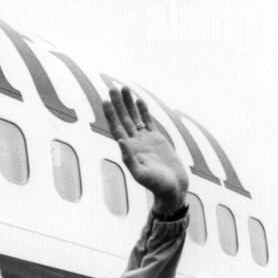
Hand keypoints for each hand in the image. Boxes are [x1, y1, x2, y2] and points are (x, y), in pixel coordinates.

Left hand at [102, 86, 187, 214]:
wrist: (173, 189)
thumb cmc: (157, 186)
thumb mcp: (141, 174)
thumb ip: (129, 159)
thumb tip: (119, 140)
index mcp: (129, 150)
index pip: (116, 128)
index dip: (110, 114)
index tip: (105, 100)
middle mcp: (135, 143)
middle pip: (123, 119)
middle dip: (117, 103)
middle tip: (112, 87)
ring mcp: (146, 141)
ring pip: (134, 118)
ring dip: (129, 104)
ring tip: (123, 88)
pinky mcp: (157, 140)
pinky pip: (148, 122)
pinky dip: (143, 111)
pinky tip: (139, 100)